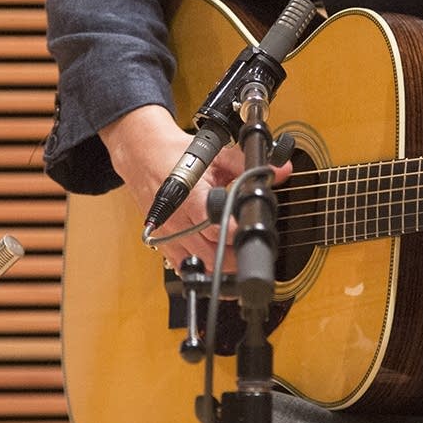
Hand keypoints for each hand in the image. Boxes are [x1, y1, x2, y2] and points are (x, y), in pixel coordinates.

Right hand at [99, 104, 270, 269]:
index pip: (221, 230)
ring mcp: (169, 236)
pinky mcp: (163, 242)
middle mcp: (179, 223)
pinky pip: (183, 266)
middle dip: (237, 257)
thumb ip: (248, 167)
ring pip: (200, 267)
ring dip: (221, 267)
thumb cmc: (177, 155)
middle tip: (252, 247)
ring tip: (237, 256)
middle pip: (213, 256)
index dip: (242, 237)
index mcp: (193, 200)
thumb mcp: (216, 156)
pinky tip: (213, 261)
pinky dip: (200, 268)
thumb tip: (280, 171)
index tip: (257, 235)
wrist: (142, 155)